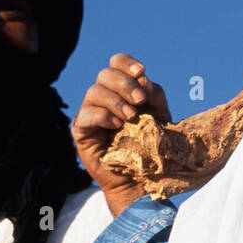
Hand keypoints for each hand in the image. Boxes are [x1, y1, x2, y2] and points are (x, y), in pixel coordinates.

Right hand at [72, 54, 171, 215]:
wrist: (143, 179)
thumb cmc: (152, 146)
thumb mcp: (161, 116)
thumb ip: (154, 96)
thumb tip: (143, 79)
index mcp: (122, 90)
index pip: (116, 64)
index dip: (126, 63)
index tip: (142, 72)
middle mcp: (104, 98)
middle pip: (105, 74)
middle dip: (124, 84)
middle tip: (140, 100)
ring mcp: (90, 113)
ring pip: (94, 92)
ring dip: (115, 101)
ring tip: (131, 117)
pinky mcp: (82, 132)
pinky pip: (85, 115)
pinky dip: (102, 116)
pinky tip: (116, 125)